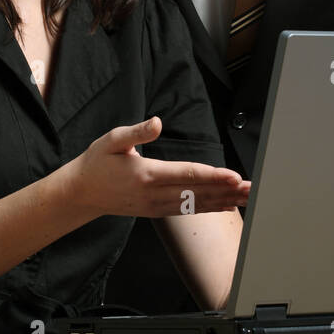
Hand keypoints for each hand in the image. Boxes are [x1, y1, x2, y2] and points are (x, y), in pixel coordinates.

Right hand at [60, 116, 250, 218]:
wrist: (81, 194)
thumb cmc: (97, 163)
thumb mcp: (112, 140)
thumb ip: (137, 132)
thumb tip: (158, 122)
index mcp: (146, 174)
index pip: (187, 174)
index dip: (213, 175)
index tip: (233, 176)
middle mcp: (154, 193)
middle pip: (198, 192)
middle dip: (227, 190)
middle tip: (251, 189)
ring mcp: (156, 205)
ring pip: (196, 204)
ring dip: (223, 200)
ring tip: (246, 197)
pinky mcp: (156, 210)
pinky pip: (187, 210)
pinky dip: (209, 207)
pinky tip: (225, 205)